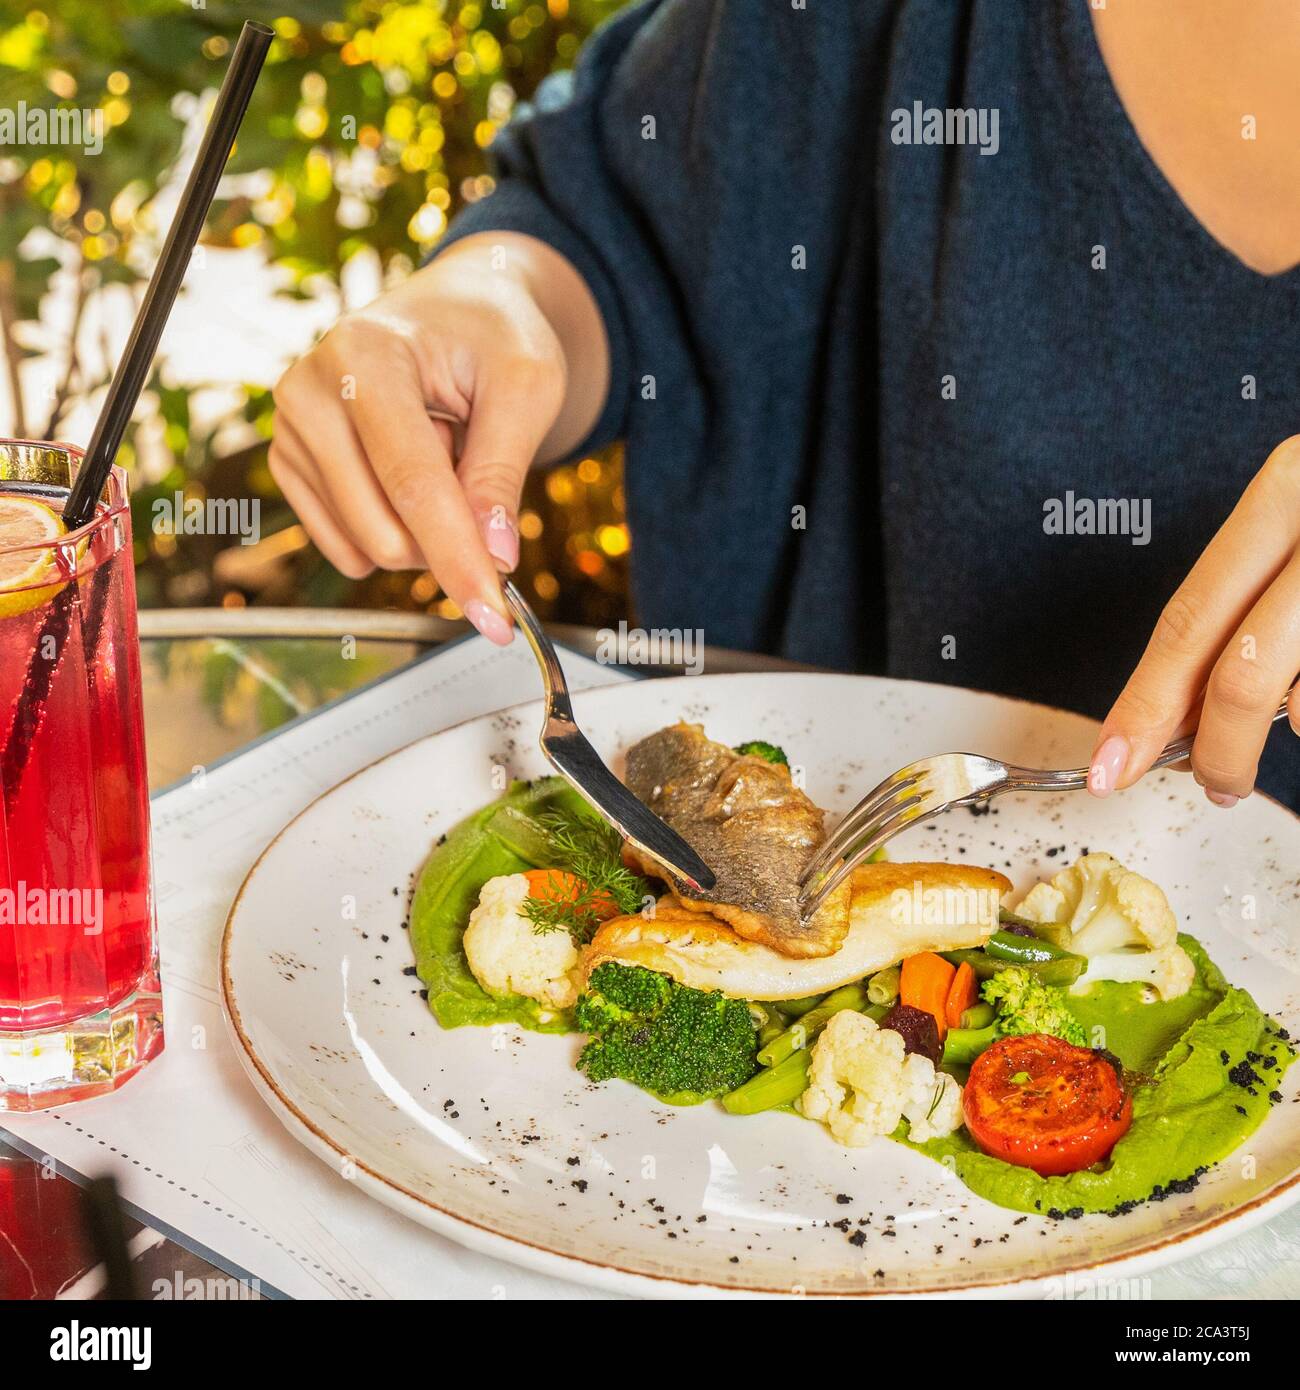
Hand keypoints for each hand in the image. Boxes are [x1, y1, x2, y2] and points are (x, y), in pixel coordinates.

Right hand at [269, 232, 606, 642]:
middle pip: (387, 531)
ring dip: (425, 527)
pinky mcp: (290, 466)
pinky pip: (350, 548)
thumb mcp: (527, 387)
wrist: (455, 310)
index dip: (458, 558)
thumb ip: (503, 473)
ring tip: (440, 451)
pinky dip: (396, 528)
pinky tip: (406, 471)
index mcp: (365, 356)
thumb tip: (492, 559)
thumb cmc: (494, 338)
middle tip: (476, 468)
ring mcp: (290, 431)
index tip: (495, 617)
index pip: (413, 484)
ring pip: (369, 548)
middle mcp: (309, 391)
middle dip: (451, 536)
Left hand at [1089, 435, 1299, 805]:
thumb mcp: (1299, 525)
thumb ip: (1243, 607)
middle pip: (1242, 674)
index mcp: (1286, 491)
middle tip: (1207, 787)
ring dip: (1281, 729)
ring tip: (1270, 735)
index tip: (1110, 762)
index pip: (1188, 621)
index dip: (1142, 703)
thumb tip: (1179, 713)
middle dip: (1213, 752)